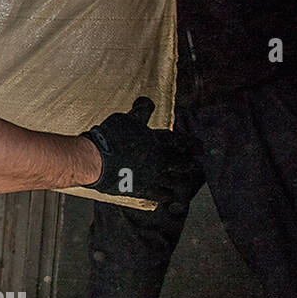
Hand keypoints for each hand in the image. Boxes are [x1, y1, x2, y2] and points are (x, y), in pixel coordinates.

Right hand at [80, 97, 203, 203]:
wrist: (96, 160)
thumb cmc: (110, 137)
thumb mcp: (126, 118)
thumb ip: (140, 112)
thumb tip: (147, 102)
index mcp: (157, 141)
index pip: (179, 141)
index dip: (190, 144)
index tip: (199, 147)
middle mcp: (159, 160)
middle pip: (180, 163)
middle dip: (189, 164)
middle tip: (196, 166)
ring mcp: (152, 177)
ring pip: (173, 181)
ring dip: (179, 181)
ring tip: (183, 182)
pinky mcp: (141, 190)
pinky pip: (158, 195)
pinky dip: (165, 195)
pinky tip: (168, 195)